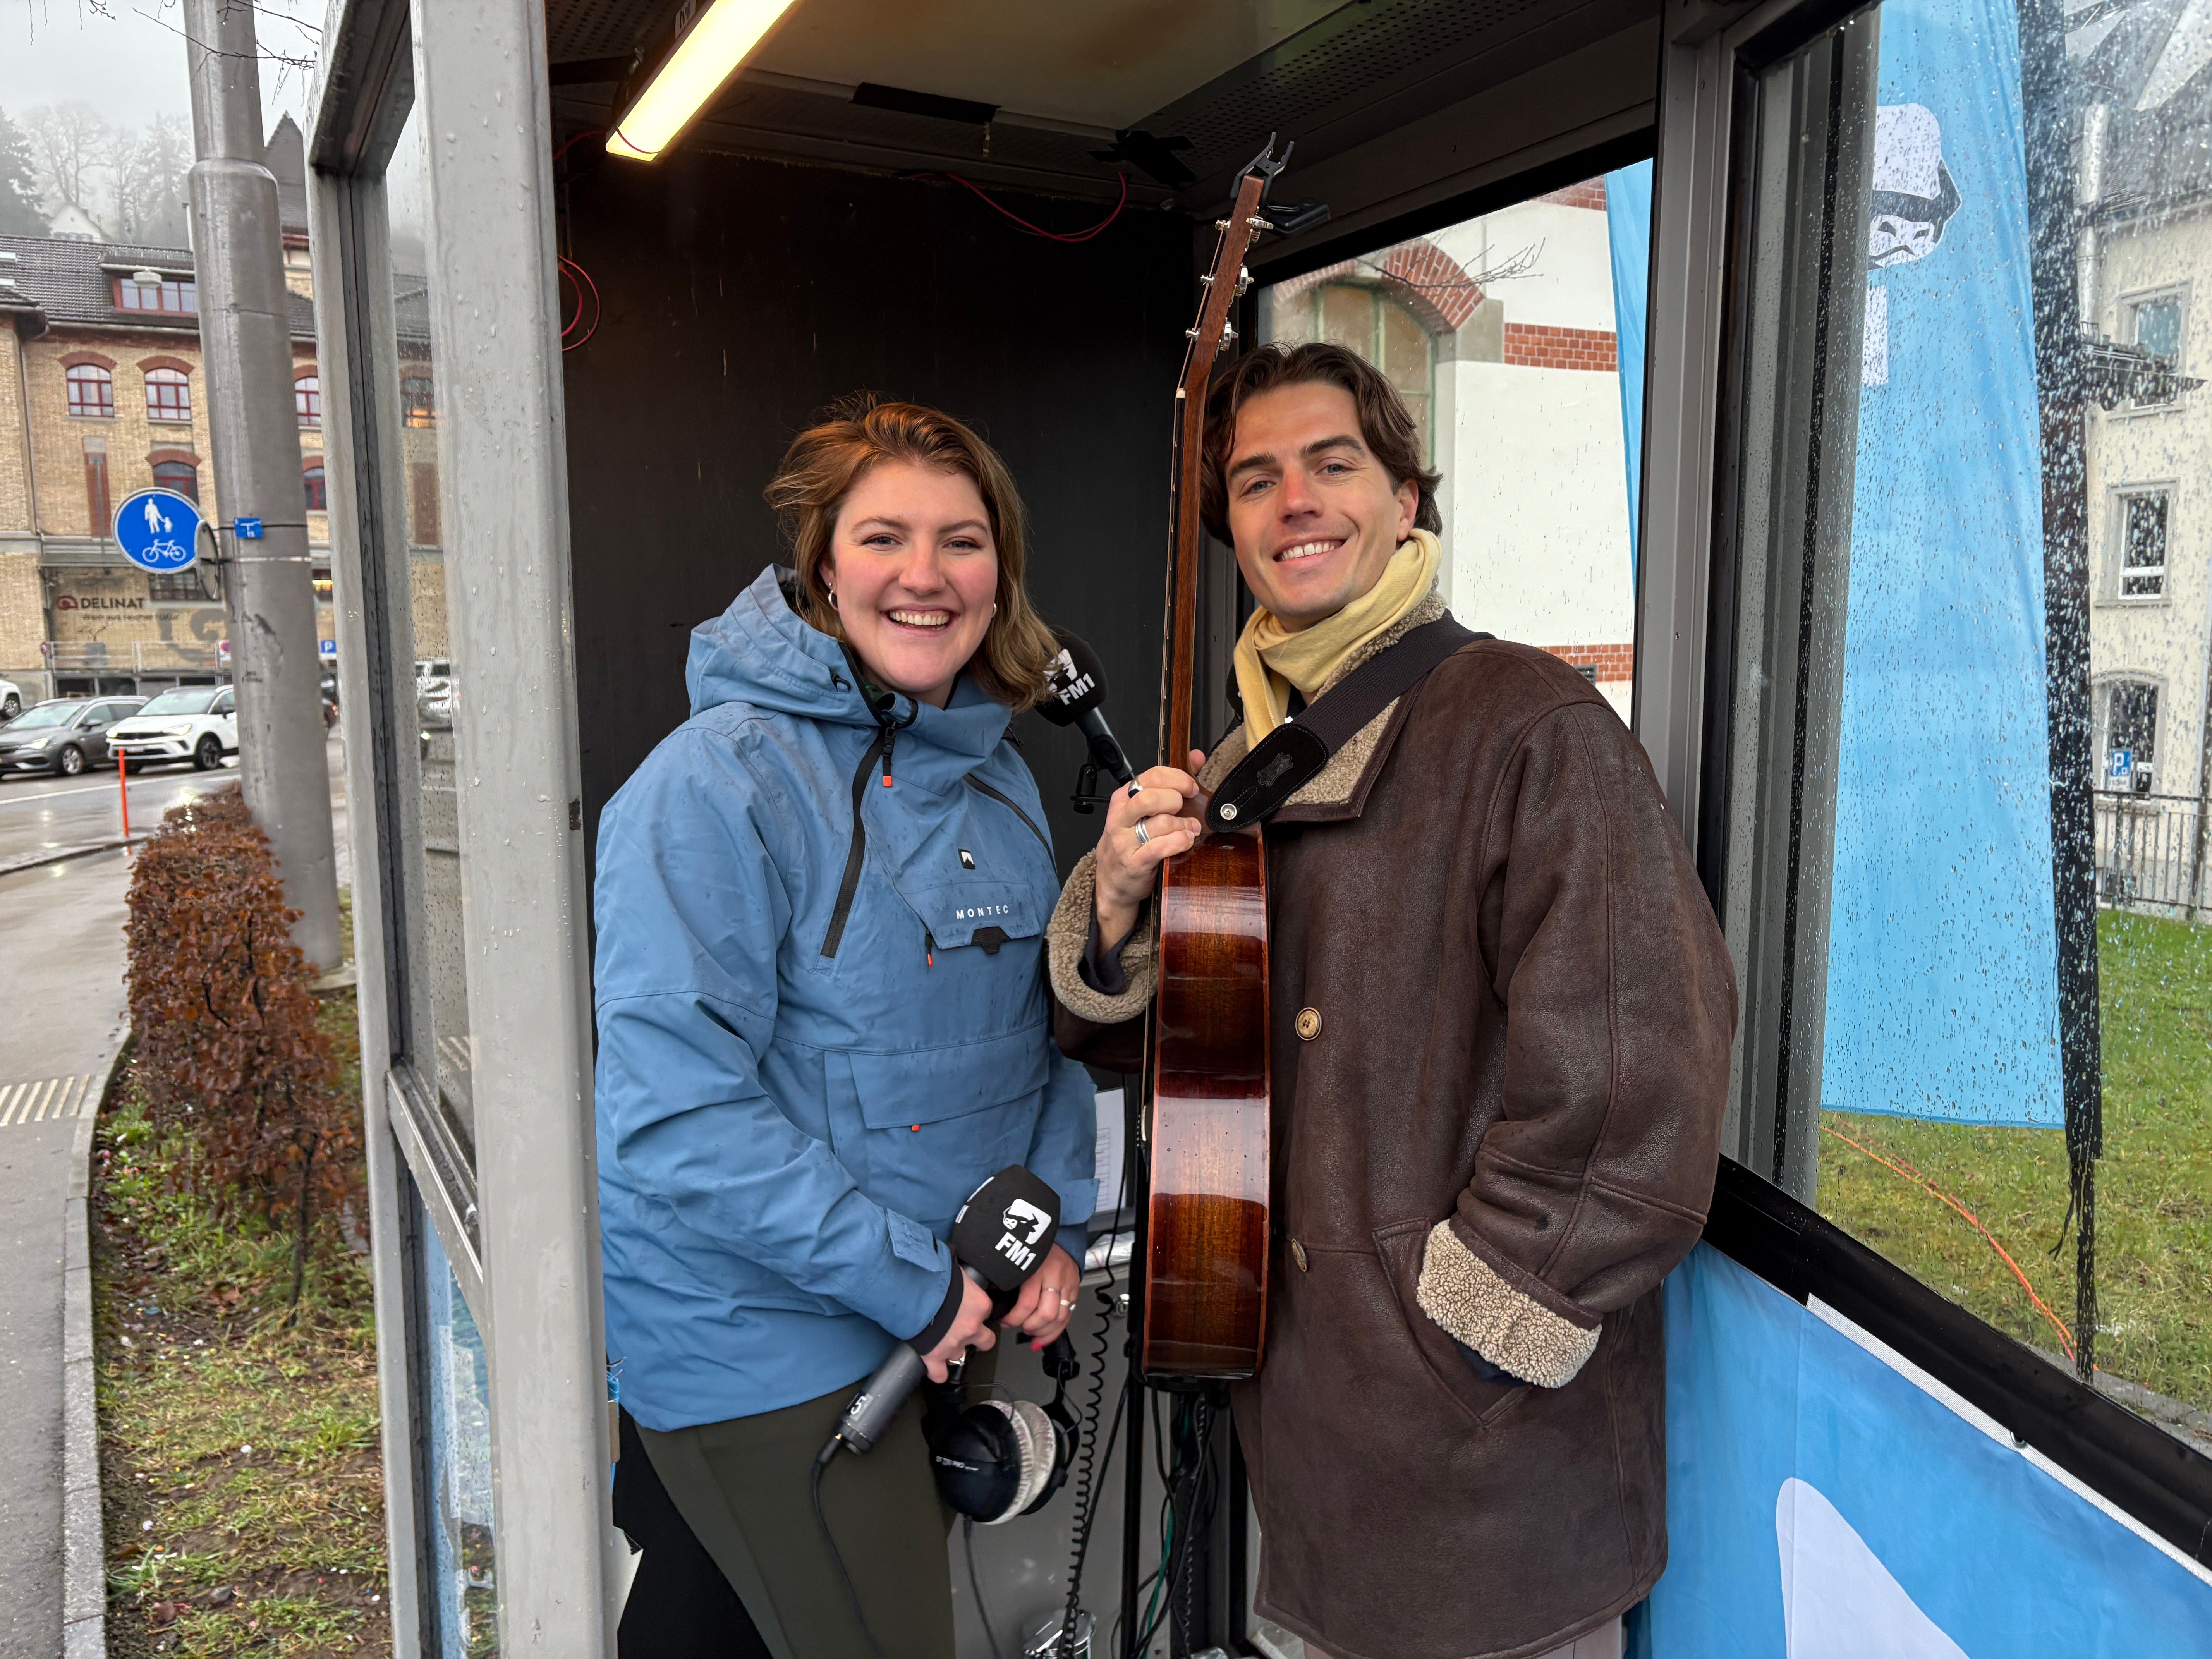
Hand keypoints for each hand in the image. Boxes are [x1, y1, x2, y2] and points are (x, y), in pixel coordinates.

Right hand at [917, 1272, 996, 1382]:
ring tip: (939, 1339)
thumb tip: (961, 1279)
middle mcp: (971, 1327)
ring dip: (952, 1349)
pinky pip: (940, 1374)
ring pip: (959, 1355)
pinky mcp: (934, 1355)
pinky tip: (934, 1367)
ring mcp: (953, 1344)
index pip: (986, 1312)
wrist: (910, 1288)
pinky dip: (937, 1372)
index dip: (975, 1311)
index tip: (968, 1308)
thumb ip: (963, 1281)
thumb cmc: (932, 1275)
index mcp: (980, 1305)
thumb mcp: (957, 1272)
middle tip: (964, 1330)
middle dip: (976, 1338)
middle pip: (985, 1341)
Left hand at [1003, 1245, 1081, 1348]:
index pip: (1027, 1303)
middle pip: (1047, 1314)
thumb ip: (1009, 1280)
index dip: (1014, 1318)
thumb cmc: (1033, 1249)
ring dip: (1044, 1332)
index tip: (1004, 1321)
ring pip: (1060, 1318)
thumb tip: (996, 1305)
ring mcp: (1069, 1284)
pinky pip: (1068, 1317)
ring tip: (1031, 1334)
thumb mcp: (1018, 1260)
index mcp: (1038, 1267)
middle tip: (1019, 1327)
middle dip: (1031, 1327)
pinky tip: (1043, 1338)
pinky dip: (1055, 1331)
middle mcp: (1056, 1276)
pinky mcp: (1075, 1291)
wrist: (1060, 1237)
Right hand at [1094, 751, 1206, 946]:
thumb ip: (1170, 783)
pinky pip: (1160, 848)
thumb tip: (1197, 756)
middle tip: (1187, 808)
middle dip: (1176, 800)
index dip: (1176, 778)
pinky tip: (1185, 841)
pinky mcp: (1134, 863)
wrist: (1113, 882)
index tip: (1190, 788)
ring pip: (1159, 823)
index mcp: (1123, 799)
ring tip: (1191, 829)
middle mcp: (1120, 818)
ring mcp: (1124, 841)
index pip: (1150, 776)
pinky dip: (1179, 842)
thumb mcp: (1143, 812)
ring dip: (1184, 825)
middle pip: (1151, 797)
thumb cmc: (1131, 842)